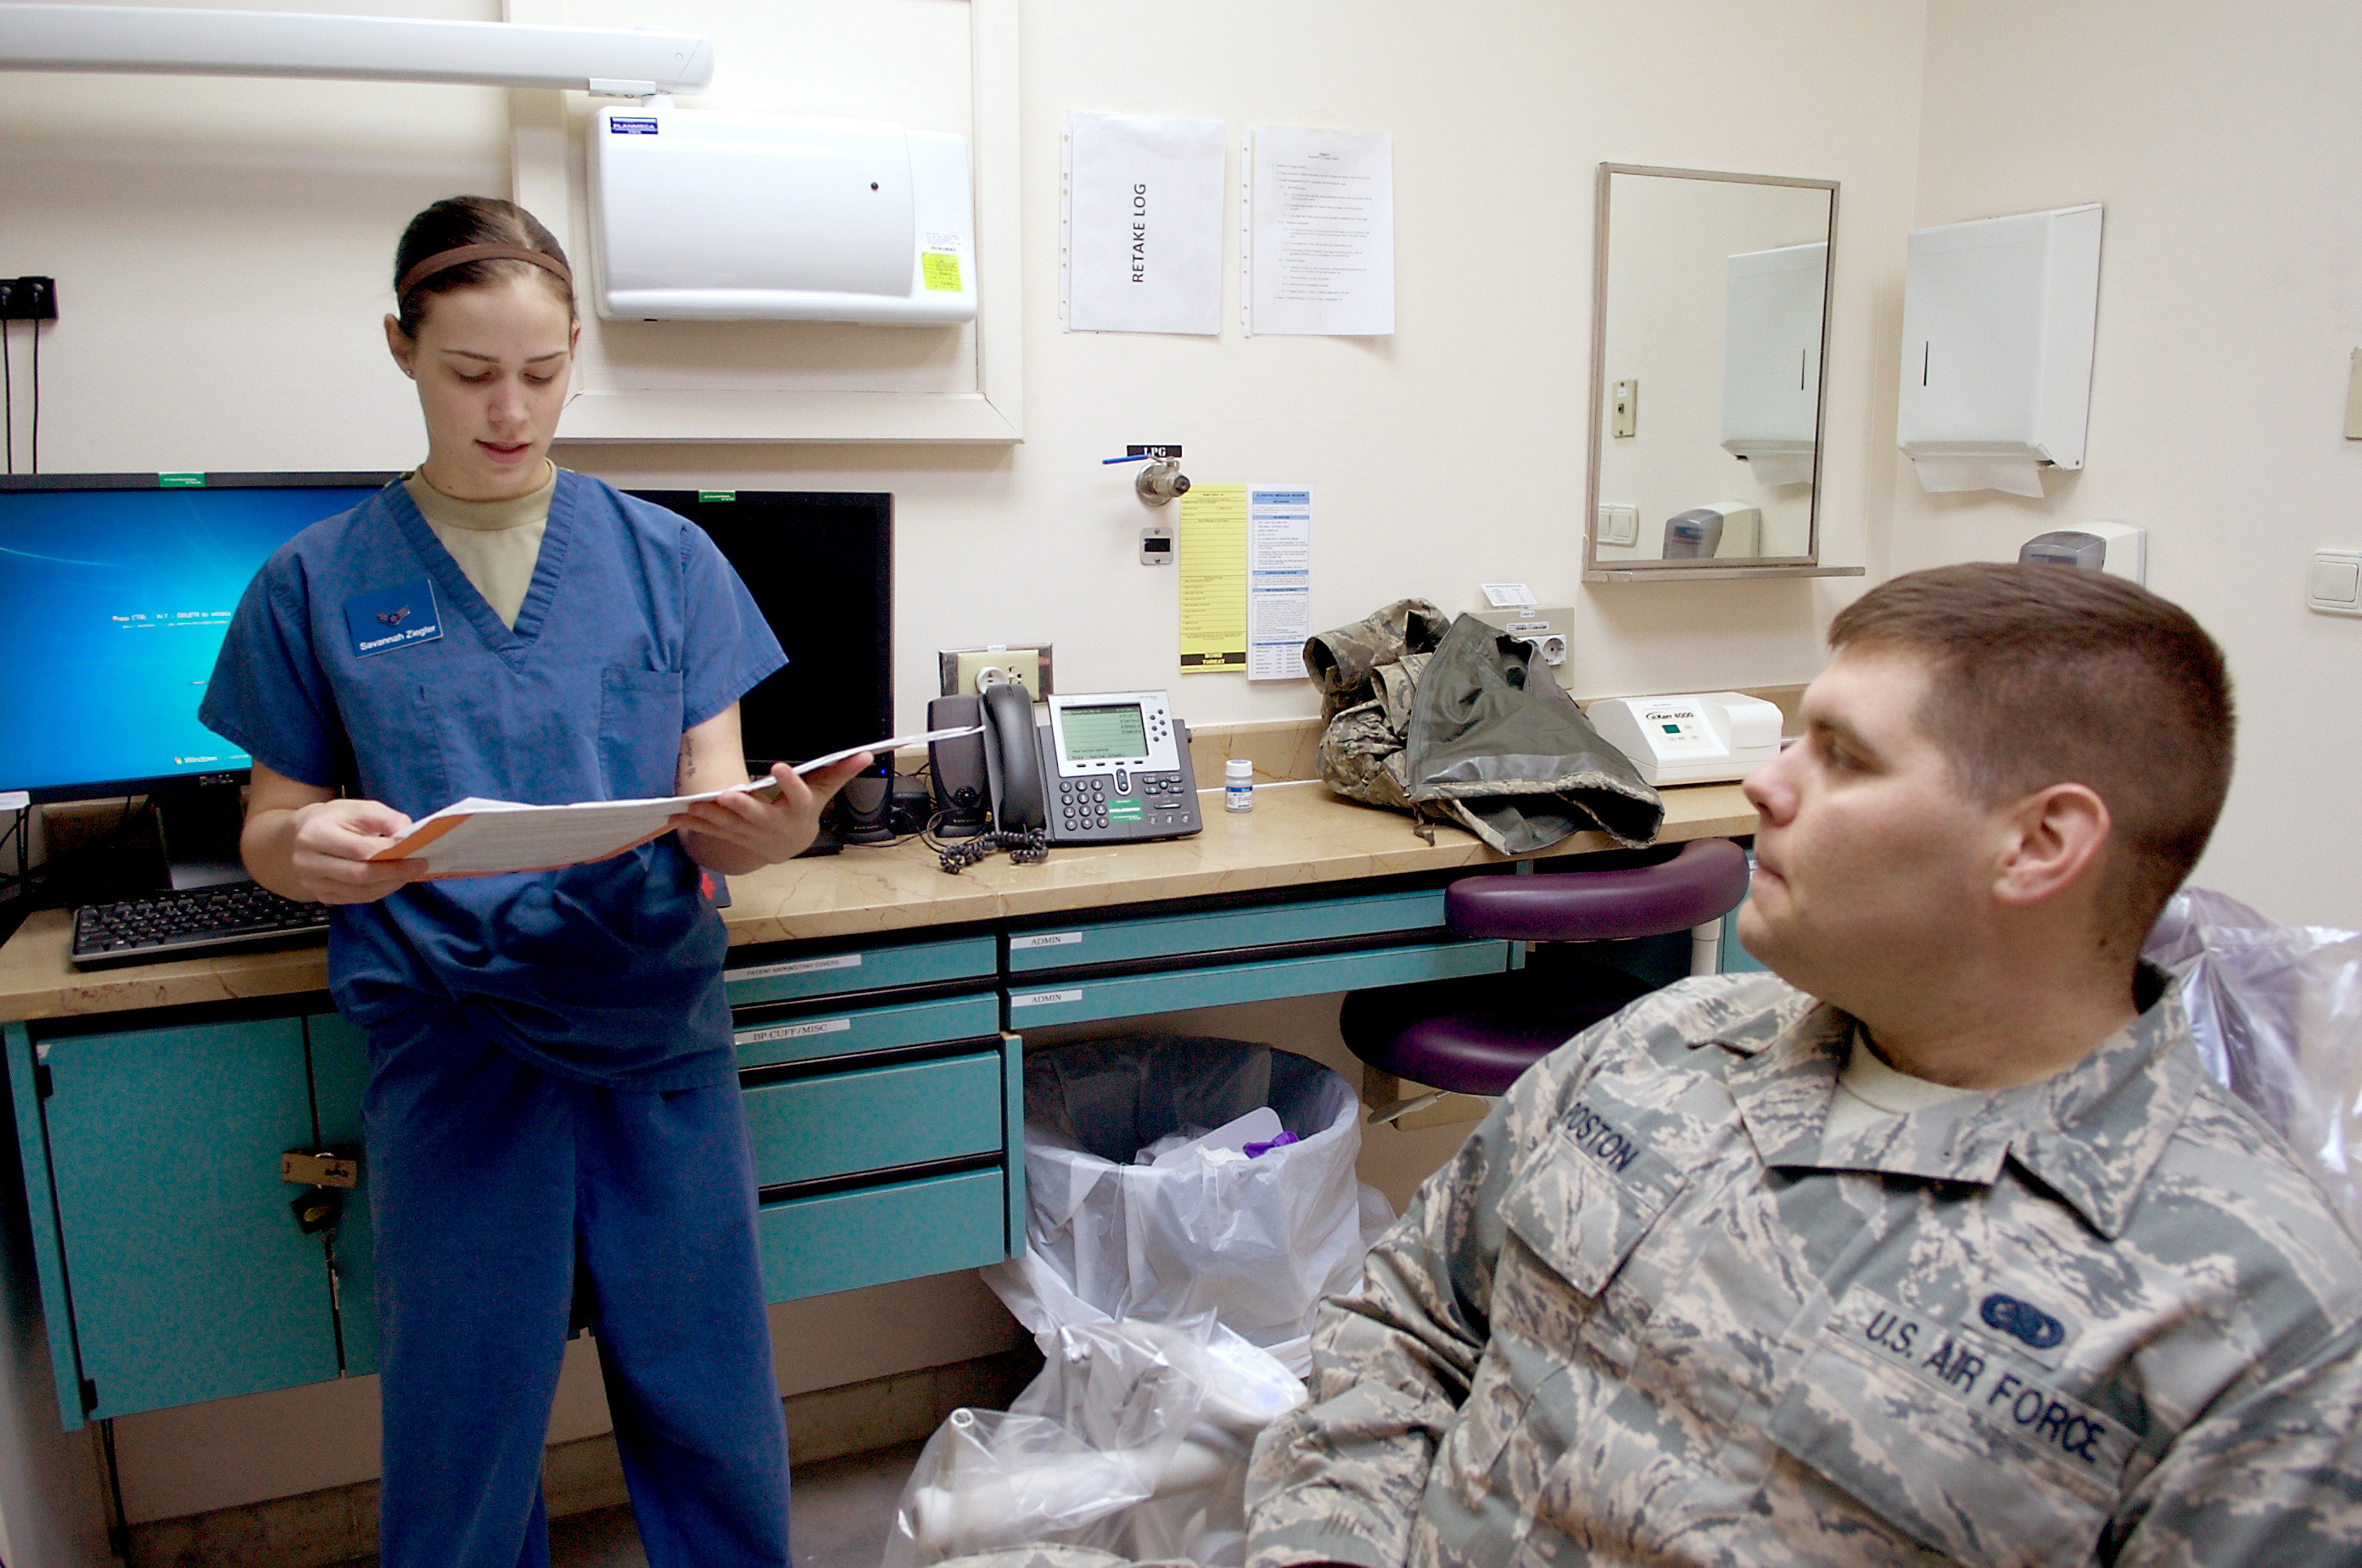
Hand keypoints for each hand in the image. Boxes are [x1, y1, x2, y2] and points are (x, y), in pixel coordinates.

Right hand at [284, 798, 428, 904]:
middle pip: (359, 875)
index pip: (359, 850)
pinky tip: (392, 881)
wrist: (303, 834)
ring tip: (409, 873)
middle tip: (419, 866)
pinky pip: (356, 898)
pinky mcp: (320, 895)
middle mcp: (307, 862)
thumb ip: (387, 819)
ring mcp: (312, 882)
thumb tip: (409, 837)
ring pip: (359, 891)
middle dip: (394, 873)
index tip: (418, 853)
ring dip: (390, 884)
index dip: (391, 853)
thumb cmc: (336, 818)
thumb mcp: (360, 808)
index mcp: (315, 834)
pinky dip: (379, 891)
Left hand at [671, 754, 872, 870]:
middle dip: (742, 808)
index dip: (790, 783)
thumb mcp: (825, 792)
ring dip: (709, 816)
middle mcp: (774, 826)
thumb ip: (840, 771)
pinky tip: (674, 815)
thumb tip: (866, 753)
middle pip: (758, 817)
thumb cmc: (806, 811)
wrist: (788, 844)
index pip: (798, 796)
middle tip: (727, 795)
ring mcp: (751, 835)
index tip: (780, 766)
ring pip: (728, 825)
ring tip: (693, 804)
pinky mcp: (732, 837)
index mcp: (798, 811)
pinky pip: (710, 831)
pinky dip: (692, 823)